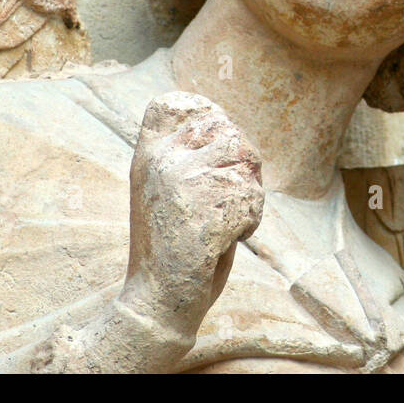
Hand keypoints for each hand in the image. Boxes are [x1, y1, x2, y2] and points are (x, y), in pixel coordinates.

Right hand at [119, 91, 262, 338]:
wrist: (158, 299)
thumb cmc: (170, 246)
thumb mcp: (162, 190)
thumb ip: (182, 154)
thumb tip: (221, 119)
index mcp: (148, 155)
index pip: (173, 103)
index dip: (204, 114)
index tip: (213, 143)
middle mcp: (163, 160)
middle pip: (228, 133)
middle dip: (240, 167)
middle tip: (223, 203)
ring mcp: (184, 180)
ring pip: (247, 163)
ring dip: (247, 195)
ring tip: (222, 222)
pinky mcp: (209, 205)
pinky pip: (255, 198)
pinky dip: (250, 222)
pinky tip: (224, 240)